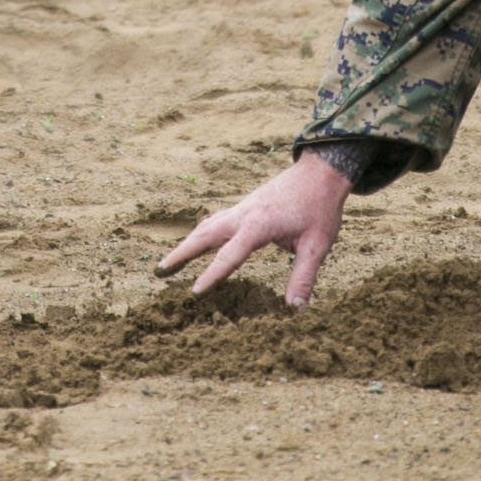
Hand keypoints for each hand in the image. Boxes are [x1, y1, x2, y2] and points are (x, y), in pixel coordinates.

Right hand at [155, 153, 351, 307]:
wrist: (321, 171)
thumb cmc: (320, 208)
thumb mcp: (316, 245)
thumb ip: (303, 277)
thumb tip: (294, 309)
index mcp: (258, 225)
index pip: (229, 255)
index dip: (211, 275)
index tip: (194, 292)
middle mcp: (243, 214)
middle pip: (204, 234)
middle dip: (181, 253)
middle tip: (159, 271)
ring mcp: (242, 208)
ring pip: (207, 226)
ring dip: (187, 242)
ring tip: (169, 261)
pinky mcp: (246, 206)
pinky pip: (217, 220)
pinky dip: (201, 232)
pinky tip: (198, 239)